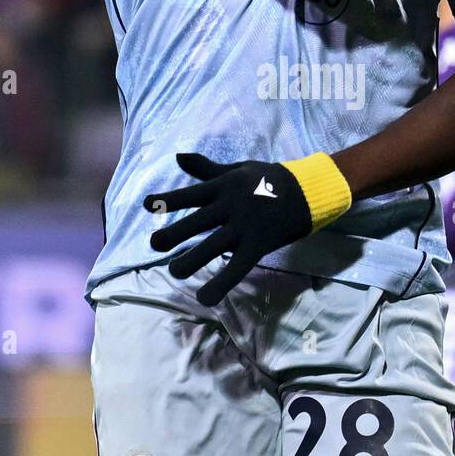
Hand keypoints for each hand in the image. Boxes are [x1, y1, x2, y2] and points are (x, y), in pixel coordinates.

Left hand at [144, 151, 351, 305]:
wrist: (307, 192)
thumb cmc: (267, 179)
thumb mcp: (236, 169)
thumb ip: (206, 169)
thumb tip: (178, 157)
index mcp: (224, 186)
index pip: (192, 194)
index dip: (169, 200)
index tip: (148, 205)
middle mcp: (231, 206)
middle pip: (198, 222)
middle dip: (174, 234)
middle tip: (154, 244)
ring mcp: (244, 228)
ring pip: (213, 247)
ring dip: (191, 261)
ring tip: (173, 271)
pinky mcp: (257, 246)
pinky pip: (236, 268)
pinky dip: (220, 284)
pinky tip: (205, 297)